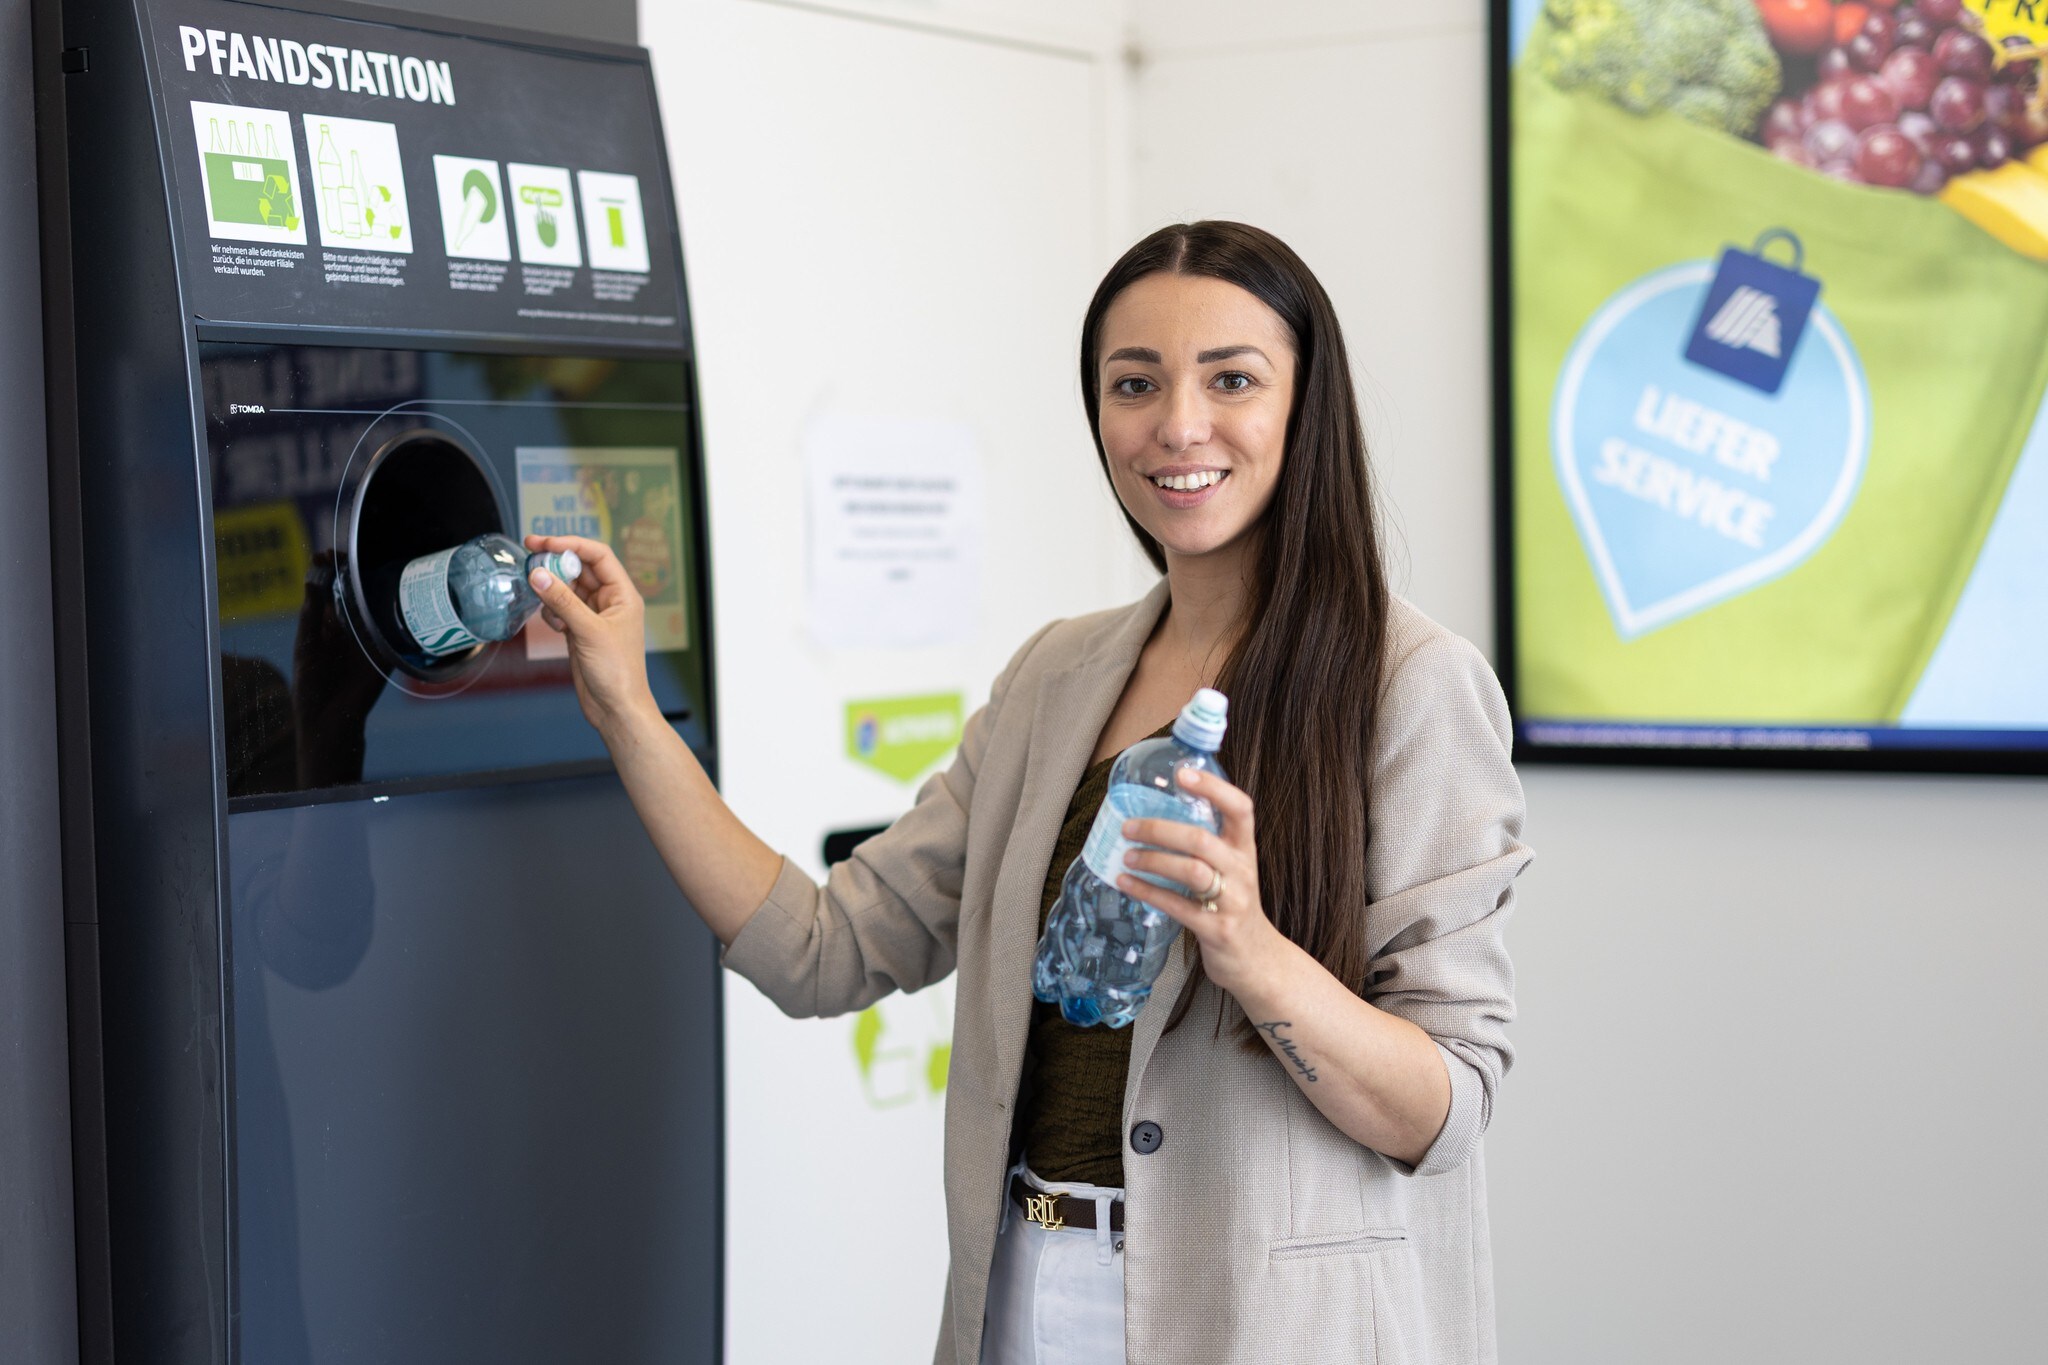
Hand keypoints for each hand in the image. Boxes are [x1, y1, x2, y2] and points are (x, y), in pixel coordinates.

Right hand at [523, 533, 657, 733]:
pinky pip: (561, 609)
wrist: (615, 708)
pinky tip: (554, 625)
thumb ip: (562, 601)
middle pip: (580, 569)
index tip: (544, 543)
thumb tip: (538, 574)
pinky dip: (552, 611)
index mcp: (623, 595)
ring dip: (551, 589)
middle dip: (556, 562)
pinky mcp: (580, 632)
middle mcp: (610, 602)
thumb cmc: (617, 672)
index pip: (598, 556)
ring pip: (568, 589)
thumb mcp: (588, 632)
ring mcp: (594, 617)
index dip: (572, 545)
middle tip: (529, 553)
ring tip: (540, 597)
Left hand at [1115, 768, 1286, 999]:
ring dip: (1153, 860)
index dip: (1213, 788)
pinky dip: (1147, 892)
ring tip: (1127, 856)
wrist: (1258, 960)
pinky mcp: (1217, 930)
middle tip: (1129, 827)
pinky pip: (1177, 906)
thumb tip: (1155, 815)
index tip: (1182, 773)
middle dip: (1160, 830)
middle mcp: (1242, 871)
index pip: (1240, 808)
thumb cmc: (1234, 906)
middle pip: (1202, 840)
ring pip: (1191, 871)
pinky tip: (1126, 883)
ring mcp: (1232, 902)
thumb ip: (1207, 845)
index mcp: (1245, 849)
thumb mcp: (1231, 870)